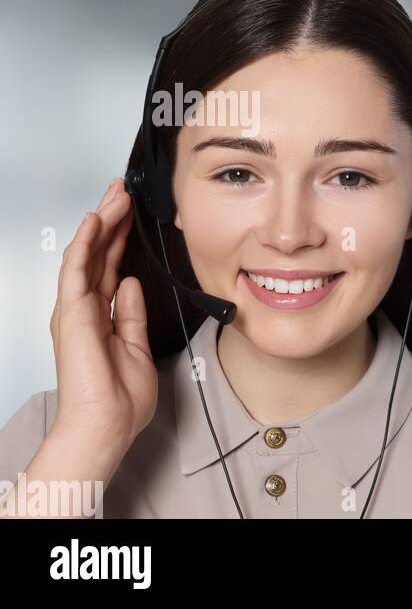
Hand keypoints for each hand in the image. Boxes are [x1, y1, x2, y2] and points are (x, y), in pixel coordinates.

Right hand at [40, 178, 157, 477]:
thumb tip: (133, 284)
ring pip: (87, 254)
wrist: (106, 423)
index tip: (131, 213)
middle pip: (98, 254)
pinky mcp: (72, 313)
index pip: (111, 267)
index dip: (120, 238)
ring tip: (116, 195)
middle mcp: (85, 309)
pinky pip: (77, 270)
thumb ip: (132, 313)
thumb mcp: (136, 345)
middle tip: (122, 190)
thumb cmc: (119, 398)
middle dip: (111, 220)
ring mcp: (76, 309)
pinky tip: (96, 220)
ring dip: (102, 222)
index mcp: (101, 316)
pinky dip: (85, 243)